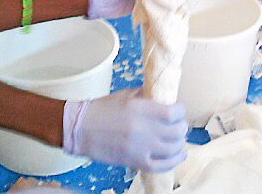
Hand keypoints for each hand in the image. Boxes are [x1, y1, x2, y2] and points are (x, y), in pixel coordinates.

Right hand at [63, 89, 187, 171]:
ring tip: (178, 139)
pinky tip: (179, 154)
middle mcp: (144, 129)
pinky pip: (162, 165)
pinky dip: (174, 161)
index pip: (175, 112)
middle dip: (181, 127)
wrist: (80, 128)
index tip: (179, 110)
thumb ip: (147, 96)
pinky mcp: (135, 162)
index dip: (181, 111)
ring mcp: (141, 148)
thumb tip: (164, 98)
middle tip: (178, 125)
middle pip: (178, 131)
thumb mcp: (126, 95)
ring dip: (180, 143)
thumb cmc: (102, 109)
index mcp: (142, 109)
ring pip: (173, 149)